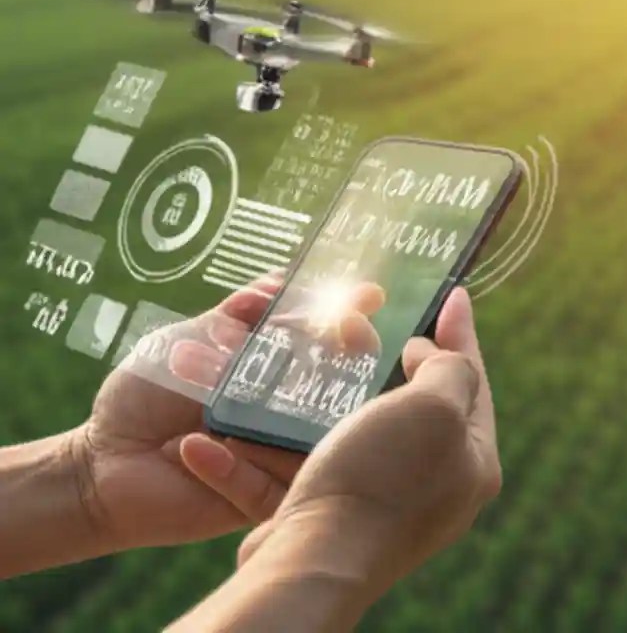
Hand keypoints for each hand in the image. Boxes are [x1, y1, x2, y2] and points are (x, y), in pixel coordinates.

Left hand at [69, 277, 384, 551]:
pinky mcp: (266, 498)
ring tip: (225, 410)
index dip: (354, 319)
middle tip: (342, 342)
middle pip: (345, 387)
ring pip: (319, 438)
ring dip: (280, 415)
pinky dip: (233, 465)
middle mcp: (290, 410)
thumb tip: (283, 282)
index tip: (368, 297)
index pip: (334, 342)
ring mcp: (283, 455)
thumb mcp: (189, 341)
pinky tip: (191, 447)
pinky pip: (275, 484)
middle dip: (347, 362)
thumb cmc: (146, 396)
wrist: (104, 460)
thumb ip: (236, 316)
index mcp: (279, 369)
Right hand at [230, 288, 499, 586]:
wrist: (315, 565)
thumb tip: (430, 355)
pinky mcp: (327, 519)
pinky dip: (256, 450)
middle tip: (372, 318)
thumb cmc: (380, 481)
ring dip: (316, 396)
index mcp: (472, 461)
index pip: (472, 381)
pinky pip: (290, 470)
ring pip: (346, 433)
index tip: (452, 292)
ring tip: (301, 354)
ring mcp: (379, 505)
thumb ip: (450, 370)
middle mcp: (433, 487)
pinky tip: (221, 432)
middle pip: (414, 406)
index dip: (461, 331)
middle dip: (389, 359)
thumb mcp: (436, 407)